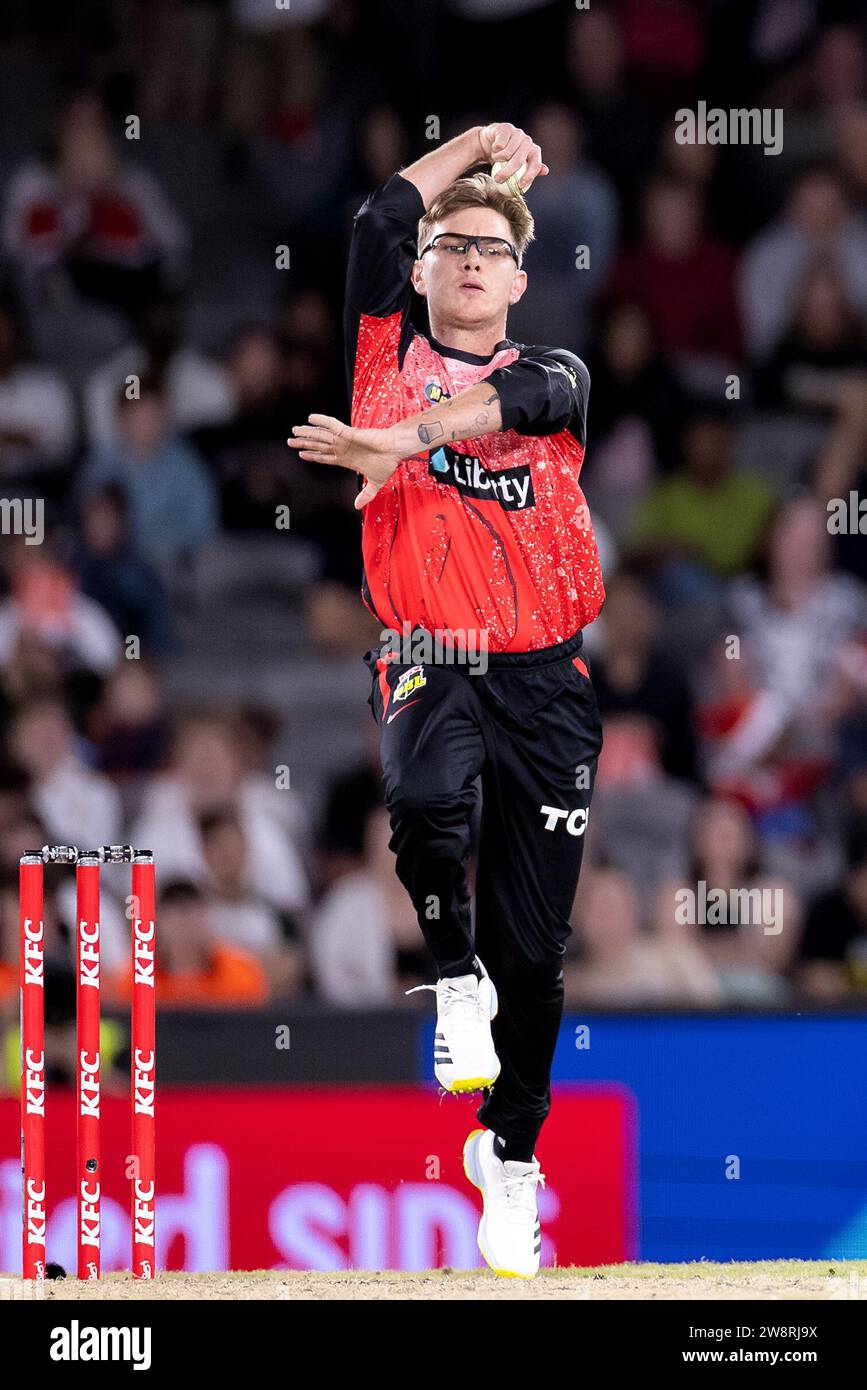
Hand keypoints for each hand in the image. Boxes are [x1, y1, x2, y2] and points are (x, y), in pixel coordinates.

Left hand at [287, 414, 402, 509]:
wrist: (396, 450)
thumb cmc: (387, 463)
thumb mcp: (375, 483)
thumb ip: (366, 495)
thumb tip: (358, 507)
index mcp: (346, 459)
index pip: (324, 457)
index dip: (312, 455)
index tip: (301, 454)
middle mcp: (342, 448)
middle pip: (318, 445)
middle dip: (304, 443)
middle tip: (290, 441)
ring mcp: (344, 440)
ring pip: (321, 435)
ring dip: (307, 433)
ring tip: (294, 431)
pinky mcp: (349, 433)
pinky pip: (332, 425)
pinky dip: (321, 421)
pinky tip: (311, 418)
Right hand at [478, 122, 548, 190]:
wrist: (490, 143)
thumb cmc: (505, 159)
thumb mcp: (517, 168)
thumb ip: (528, 171)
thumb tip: (546, 171)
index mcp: (534, 152)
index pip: (535, 164)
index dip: (529, 176)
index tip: (519, 186)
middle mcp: (528, 141)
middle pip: (519, 160)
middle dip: (508, 172)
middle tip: (498, 180)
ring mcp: (517, 133)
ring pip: (507, 153)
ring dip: (498, 160)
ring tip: (495, 160)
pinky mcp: (506, 128)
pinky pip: (499, 145)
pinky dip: (494, 150)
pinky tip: (493, 149)